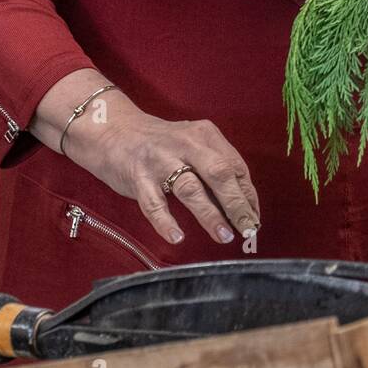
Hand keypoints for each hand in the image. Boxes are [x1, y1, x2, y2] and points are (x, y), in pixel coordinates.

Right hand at [31, 73, 259, 247]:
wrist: (112, 130)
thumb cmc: (161, 144)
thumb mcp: (192, 144)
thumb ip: (215, 167)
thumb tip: (243, 205)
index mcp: (205, 134)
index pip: (235, 166)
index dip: (248, 194)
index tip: (255, 218)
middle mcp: (185, 144)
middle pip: (219, 173)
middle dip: (237, 204)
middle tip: (248, 229)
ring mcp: (160, 160)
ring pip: (190, 188)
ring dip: (210, 214)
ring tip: (224, 236)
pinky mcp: (137, 176)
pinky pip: (153, 203)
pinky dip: (166, 222)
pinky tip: (177, 237)